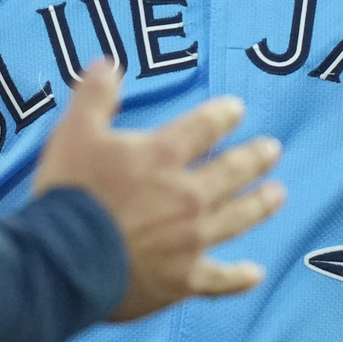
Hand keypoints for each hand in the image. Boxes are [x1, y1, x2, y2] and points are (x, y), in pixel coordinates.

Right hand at [30, 60, 283, 321]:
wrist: (64, 261)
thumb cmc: (70, 193)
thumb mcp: (75, 131)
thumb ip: (95, 95)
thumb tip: (109, 62)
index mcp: (164, 156)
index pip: (204, 127)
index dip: (222, 115)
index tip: (237, 110)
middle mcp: (188, 195)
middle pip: (232, 172)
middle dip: (254, 158)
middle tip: (272, 149)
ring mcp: (191, 240)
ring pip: (237, 218)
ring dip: (259, 204)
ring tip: (278, 194)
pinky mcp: (184, 279)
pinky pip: (220, 279)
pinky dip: (239, 277)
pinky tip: (255, 274)